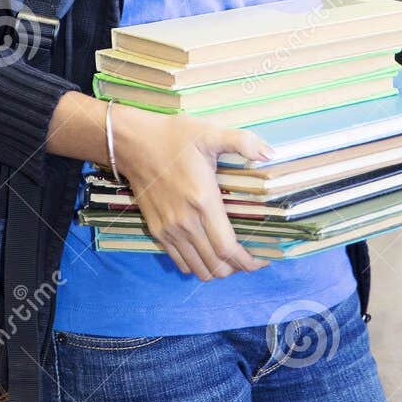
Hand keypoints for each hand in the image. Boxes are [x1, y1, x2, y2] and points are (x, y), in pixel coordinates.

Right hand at [110, 107, 272, 280]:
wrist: (132, 143)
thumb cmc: (173, 137)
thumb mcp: (209, 132)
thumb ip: (242, 141)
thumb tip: (269, 153)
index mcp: (202, 201)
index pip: (227, 248)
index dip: (248, 261)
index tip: (263, 258)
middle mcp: (185, 222)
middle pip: (216, 265)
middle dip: (238, 268)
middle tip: (250, 257)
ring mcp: (169, 229)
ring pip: (198, 269)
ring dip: (218, 269)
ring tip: (230, 257)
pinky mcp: (156, 230)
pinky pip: (180, 262)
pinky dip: (196, 265)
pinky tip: (206, 252)